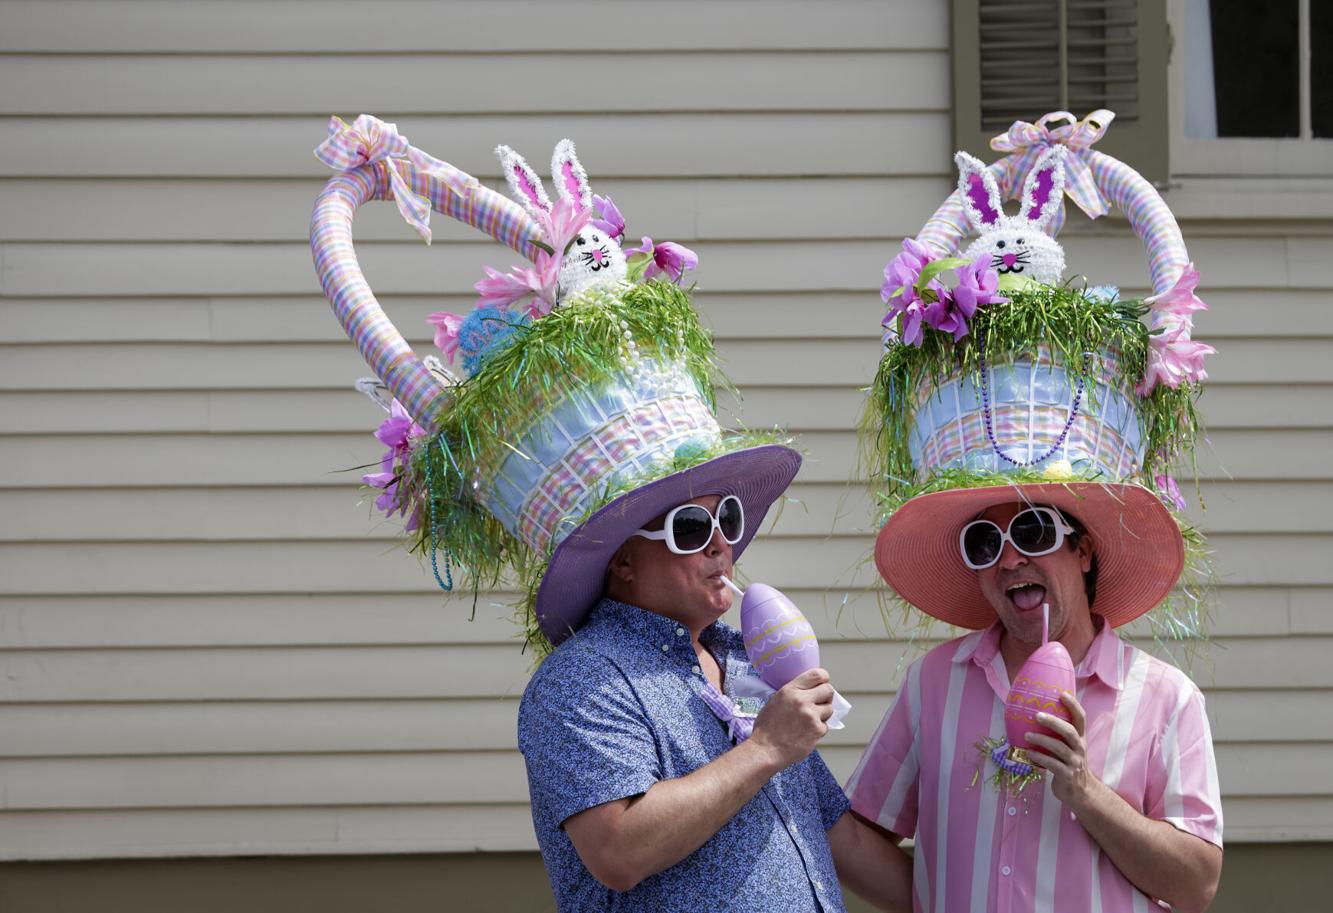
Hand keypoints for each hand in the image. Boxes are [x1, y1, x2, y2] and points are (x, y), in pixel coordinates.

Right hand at [750, 668, 834, 769]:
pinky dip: (818, 729)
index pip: (817, 674)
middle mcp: (802, 701)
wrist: (766, 750)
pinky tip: (806, 732)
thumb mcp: (775, 701)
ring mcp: (811, 716)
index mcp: (790, 690)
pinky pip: (825, 726)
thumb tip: (809, 690)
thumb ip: (793, 693)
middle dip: (826, 696)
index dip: (823, 679)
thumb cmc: (767, 728)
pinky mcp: (817, 731)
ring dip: (823, 714)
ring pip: (829, 709)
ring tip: (809, 720)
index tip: (822, 684)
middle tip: (819, 703)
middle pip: (829, 690)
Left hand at [1026, 691, 1098, 808]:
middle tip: (1036, 715)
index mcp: (1080, 738)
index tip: (1062, 694)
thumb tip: (1034, 714)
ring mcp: (1075, 762)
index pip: (1081, 718)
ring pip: (1059, 748)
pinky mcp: (1067, 775)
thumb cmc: (1069, 764)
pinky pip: (1053, 764)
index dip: (1073, 705)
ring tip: (1027, 735)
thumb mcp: (1069, 747)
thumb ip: (1058, 734)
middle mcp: (1079, 748)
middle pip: (1069, 731)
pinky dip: (1040, 757)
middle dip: (1053, 722)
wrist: (1080, 792)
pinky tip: (1029, 753)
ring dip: (1042, 740)